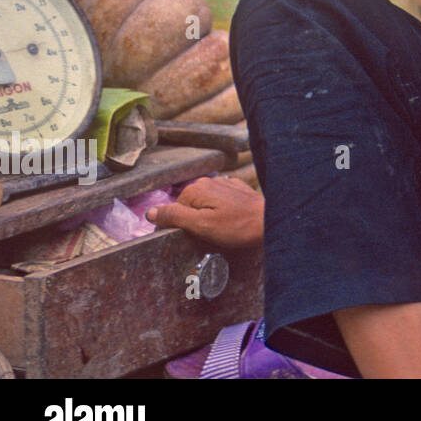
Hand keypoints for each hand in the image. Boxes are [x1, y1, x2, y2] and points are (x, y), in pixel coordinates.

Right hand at [147, 175, 264, 249]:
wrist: (270, 221)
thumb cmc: (238, 226)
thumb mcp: (201, 226)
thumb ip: (174, 217)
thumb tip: (150, 212)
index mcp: (195, 189)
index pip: (173, 211)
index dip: (179, 228)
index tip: (191, 239)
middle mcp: (208, 181)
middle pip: (189, 207)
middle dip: (195, 222)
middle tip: (209, 236)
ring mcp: (224, 184)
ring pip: (205, 205)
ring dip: (209, 218)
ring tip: (223, 230)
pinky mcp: (237, 190)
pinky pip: (220, 203)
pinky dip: (222, 213)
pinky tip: (231, 222)